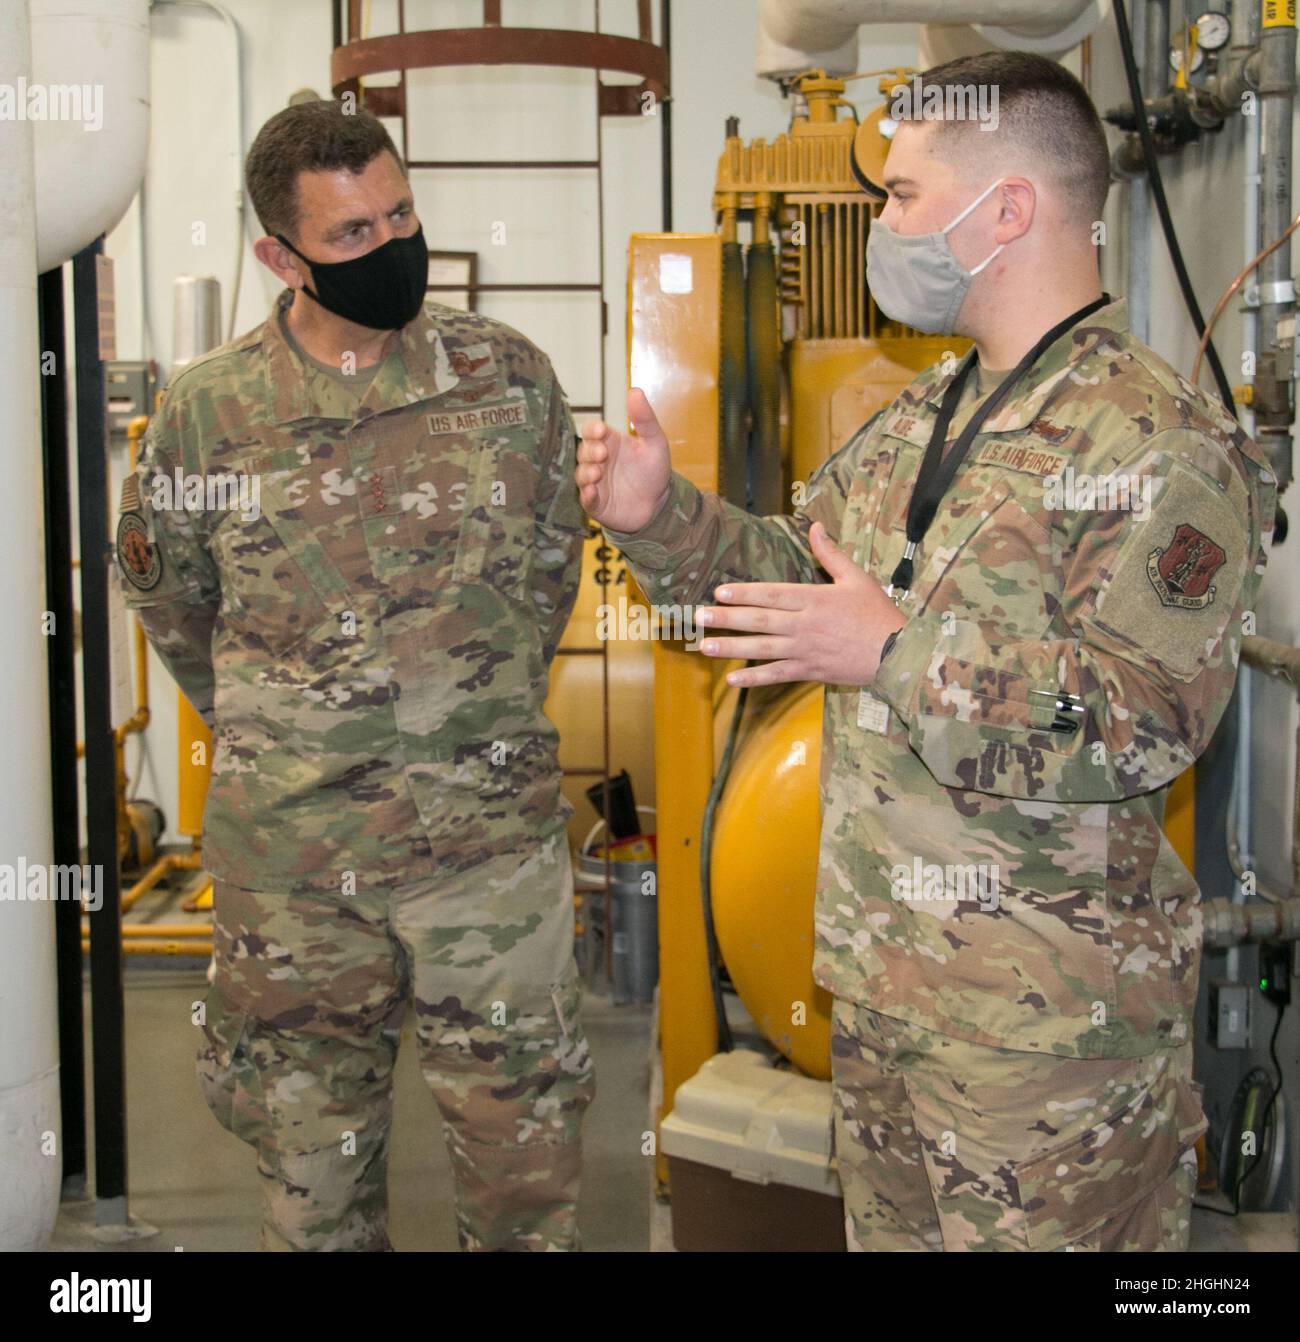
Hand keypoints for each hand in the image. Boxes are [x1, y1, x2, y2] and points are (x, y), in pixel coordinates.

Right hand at [576, 387, 671, 532]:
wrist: (659, 504)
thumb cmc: (654, 471)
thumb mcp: (655, 442)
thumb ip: (645, 419)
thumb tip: (635, 390)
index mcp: (610, 442)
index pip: (592, 431)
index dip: (593, 430)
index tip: (602, 432)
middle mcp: (598, 461)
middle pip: (583, 451)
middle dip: (590, 451)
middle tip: (603, 454)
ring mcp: (595, 482)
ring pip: (581, 474)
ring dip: (586, 472)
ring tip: (597, 473)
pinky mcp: (596, 503)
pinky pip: (585, 498)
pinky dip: (586, 495)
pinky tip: (592, 491)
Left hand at [694, 522, 905, 686]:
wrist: (897, 653)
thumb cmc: (877, 613)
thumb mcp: (856, 578)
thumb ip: (831, 553)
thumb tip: (815, 526)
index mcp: (815, 599)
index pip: (772, 594)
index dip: (744, 593)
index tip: (719, 591)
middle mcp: (805, 625)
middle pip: (760, 621)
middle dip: (726, 618)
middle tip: (697, 617)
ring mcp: (805, 650)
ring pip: (762, 649)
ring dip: (731, 648)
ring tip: (704, 646)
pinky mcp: (810, 671)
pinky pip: (777, 675)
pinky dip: (754, 678)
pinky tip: (732, 680)